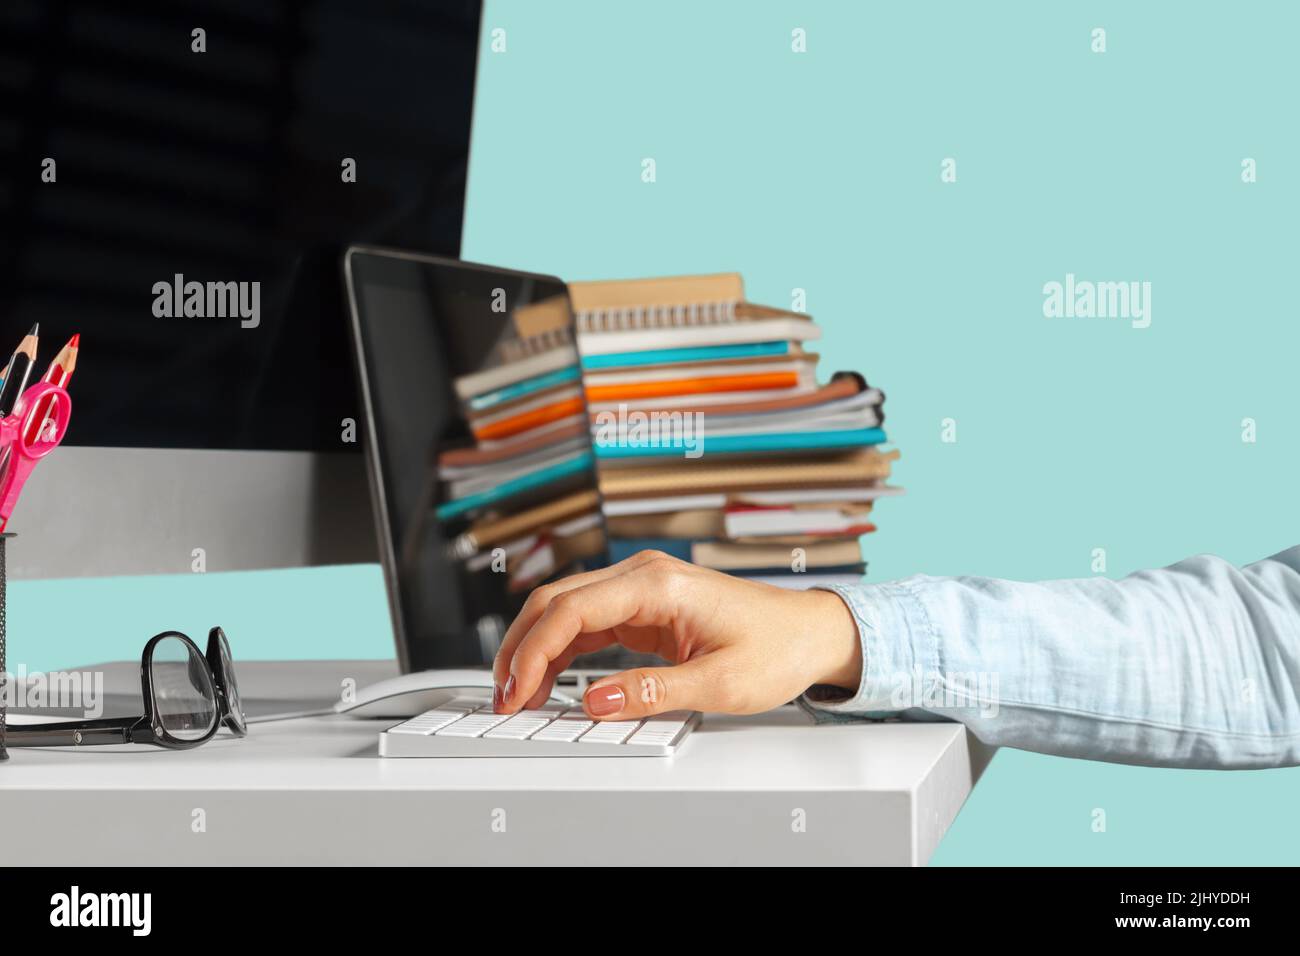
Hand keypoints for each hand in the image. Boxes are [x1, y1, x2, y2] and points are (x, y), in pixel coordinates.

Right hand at [492, 550, 861, 719]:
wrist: (810, 631)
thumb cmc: (777, 647)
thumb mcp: (720, 683)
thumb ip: (653, 693)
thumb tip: (597, 704)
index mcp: (658, 585)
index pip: (571, 609)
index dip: (532, 652)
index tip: (516, 691)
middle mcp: (643, 577)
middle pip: (555, 601)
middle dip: (520, 647)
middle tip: (504, 697)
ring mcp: (641, 588)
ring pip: (564, 609)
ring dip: (535, 648)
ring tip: (518, 694)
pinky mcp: (643, 605)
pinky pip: (586, 622)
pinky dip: (560, 649)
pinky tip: (548, 680)